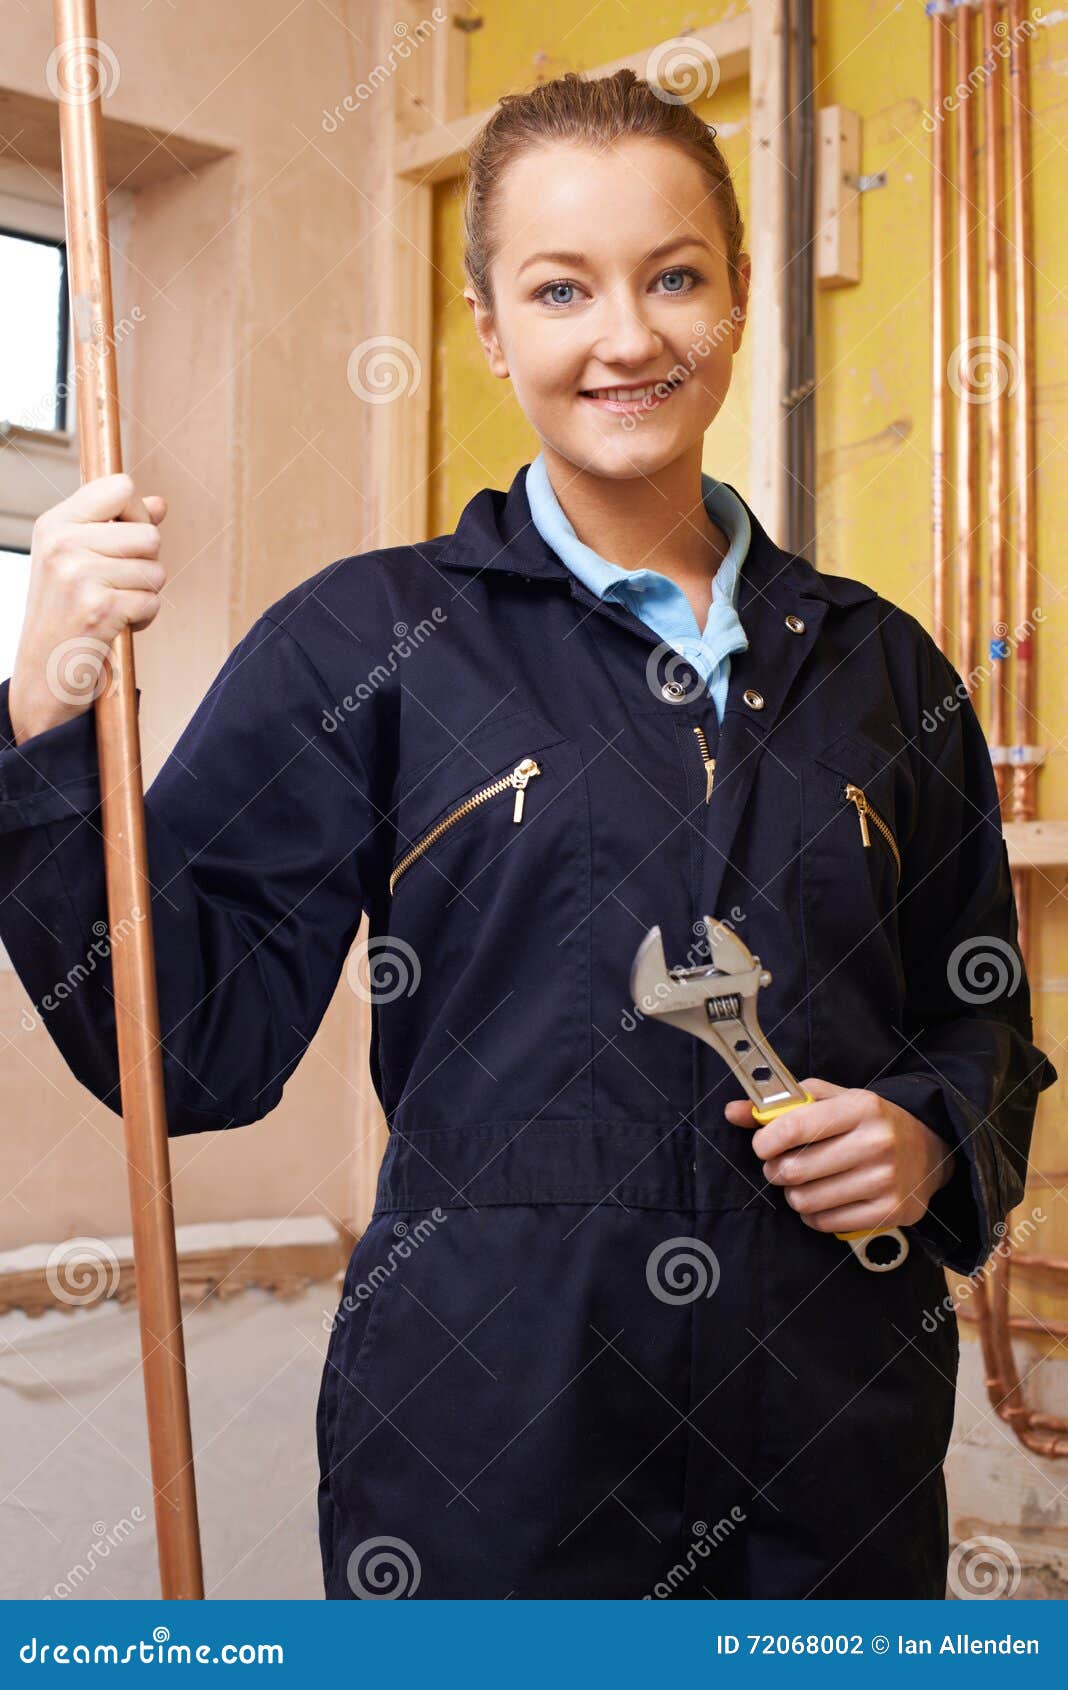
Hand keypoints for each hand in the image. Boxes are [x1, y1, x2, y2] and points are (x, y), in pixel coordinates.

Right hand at [9, 473, 167, 744]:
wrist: (42, 675)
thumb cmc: (65, 617)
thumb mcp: (81, 562)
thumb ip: (118, 529)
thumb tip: (158, 504)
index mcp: (55, 524)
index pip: (119, 487)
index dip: (137, 514)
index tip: (125, 542)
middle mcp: (62, 543)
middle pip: (148, 534)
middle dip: (146, 566)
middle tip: (117, 587)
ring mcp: (78, 575)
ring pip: (155, 571)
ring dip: (144, 595)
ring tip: (113, 608)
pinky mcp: (98, 608)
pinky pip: (152, 602)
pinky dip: (143, 619)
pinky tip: (116, 627)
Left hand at [723, 1076, 957, 1233]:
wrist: (931, 1148)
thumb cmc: (871, 1121)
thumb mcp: (833, 1100)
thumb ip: (783, 1103)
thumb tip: (733, 1111)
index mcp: (860, 1107)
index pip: (793, 1127)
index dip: (765, 1140)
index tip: (763, 1145)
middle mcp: (876, 1143)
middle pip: (793, 1170)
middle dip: (775, 1170)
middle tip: (781, 1166)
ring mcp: (885, 1181)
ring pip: (805, 1201)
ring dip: (794, 1194)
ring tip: (805, 1183)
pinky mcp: (890, 1212)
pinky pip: (826, 1223)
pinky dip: (814, 1215)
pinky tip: (825, 1199)